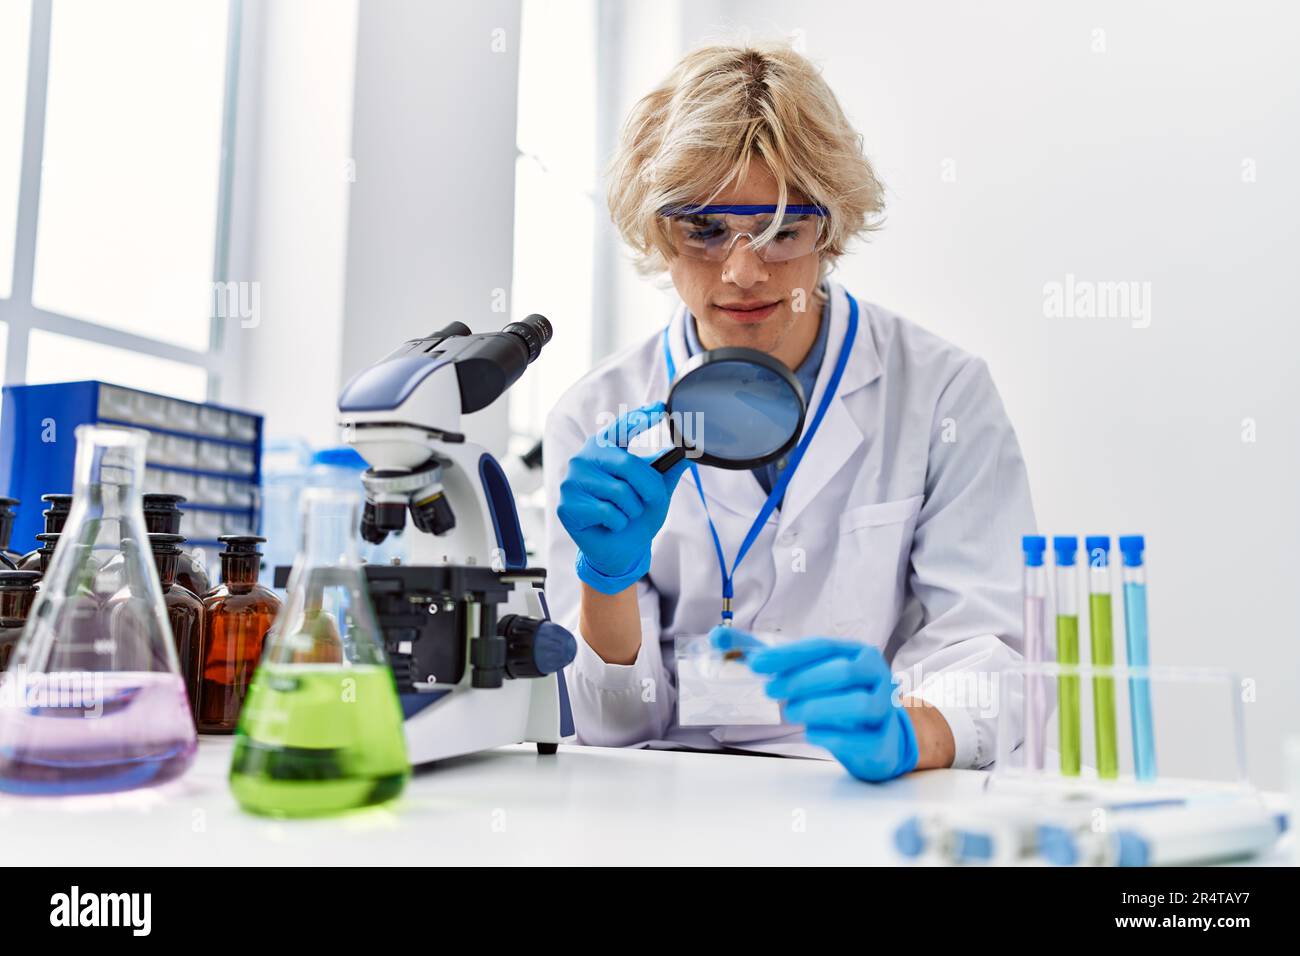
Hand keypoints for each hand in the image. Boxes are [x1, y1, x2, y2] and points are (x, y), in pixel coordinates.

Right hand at [557, 402, 689, 594]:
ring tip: (624, 514)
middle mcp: (583, 458)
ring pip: (620, 492)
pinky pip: (607, 512)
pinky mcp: (567, 505)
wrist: (621, 549)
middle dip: (649, 487)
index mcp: (603, 448)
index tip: (661, 408)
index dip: (641, 417)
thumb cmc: (636, 515)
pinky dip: (619, 523)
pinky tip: (610, 525)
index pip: (622, 427)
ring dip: (632, 510)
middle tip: (651, 501)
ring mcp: (571, 481)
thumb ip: (669, 469)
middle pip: (628, 464)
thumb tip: (690, 453)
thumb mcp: (657, 490)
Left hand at [745, 636, 918, 781]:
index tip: (755, 665)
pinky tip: (811, 733)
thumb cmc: (833, 698)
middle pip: (842, 672)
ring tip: (791, 713)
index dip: (788, 655)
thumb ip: (761, 654)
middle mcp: (875, 676)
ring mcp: (885, 708)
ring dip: (817, 707)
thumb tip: (717, 635)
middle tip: (770, 691)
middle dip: (802, 680)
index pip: (821, 647)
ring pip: (857, 704)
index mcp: (855, 652)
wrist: (875, 738)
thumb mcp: (801, 673)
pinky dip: (831, 735)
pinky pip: (858, 737)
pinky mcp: (883, 741)